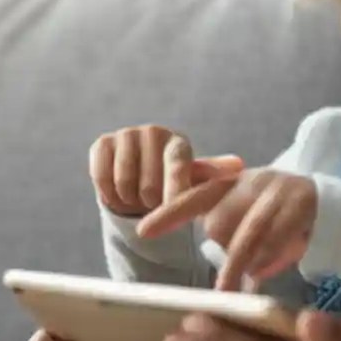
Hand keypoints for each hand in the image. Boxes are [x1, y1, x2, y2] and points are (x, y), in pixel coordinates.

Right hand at [89, 125, 243, 216]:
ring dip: (129, 201)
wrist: (139, 175)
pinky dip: (109, 194)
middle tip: (152, 202)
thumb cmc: (173, 180)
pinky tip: (117, 191)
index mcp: (180, 143)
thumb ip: (213, 175)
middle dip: (150, 204)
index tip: (172, 208)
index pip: (178, 167)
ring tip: (137, 197)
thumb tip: (238, 164)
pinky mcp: (102, 142)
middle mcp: (154, 132)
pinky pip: (102, 178)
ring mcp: (127, 134)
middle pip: (148, 186)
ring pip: (124, 184)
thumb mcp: (194, 181)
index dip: (174, 191)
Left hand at [137, 168, 317, 290]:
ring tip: (230, 290)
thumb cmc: (271, 206)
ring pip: (245, 237)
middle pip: (218, 224)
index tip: (142, 230)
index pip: (194, 195)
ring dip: (237, 267)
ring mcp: (276, 192)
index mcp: (230, 179)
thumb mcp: (240, 196)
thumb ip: (209, 199)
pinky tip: (262, 274)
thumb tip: (174, 198)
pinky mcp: (299, 206)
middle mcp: (251, 181)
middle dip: (223, 248)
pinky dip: (265, 263)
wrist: (324, 201)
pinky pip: (274, 242)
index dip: (169, 213)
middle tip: (233, 266)